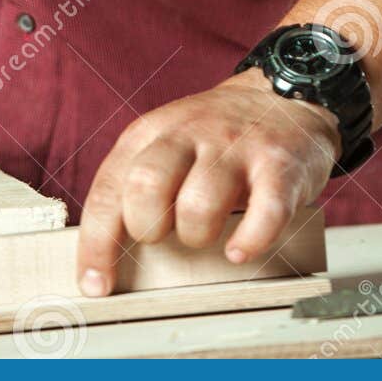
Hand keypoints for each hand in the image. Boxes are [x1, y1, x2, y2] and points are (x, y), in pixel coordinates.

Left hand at [76, 65, 341, 295]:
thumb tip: (106, 255)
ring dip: (198, 235)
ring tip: (210, 234)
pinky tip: (242, 248)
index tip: (96, 284)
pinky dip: (251, 240)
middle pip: (146, 186)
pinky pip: (264, 212)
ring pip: (199, 203)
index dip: (97, 243)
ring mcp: (236, 148)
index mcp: (153, 132)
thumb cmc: (218, 135)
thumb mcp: (168, 141)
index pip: (109, 189)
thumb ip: (138, 181)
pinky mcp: (279, 165)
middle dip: (148, 228)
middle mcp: (190, 134)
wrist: (285, 96)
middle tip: (165, 236)